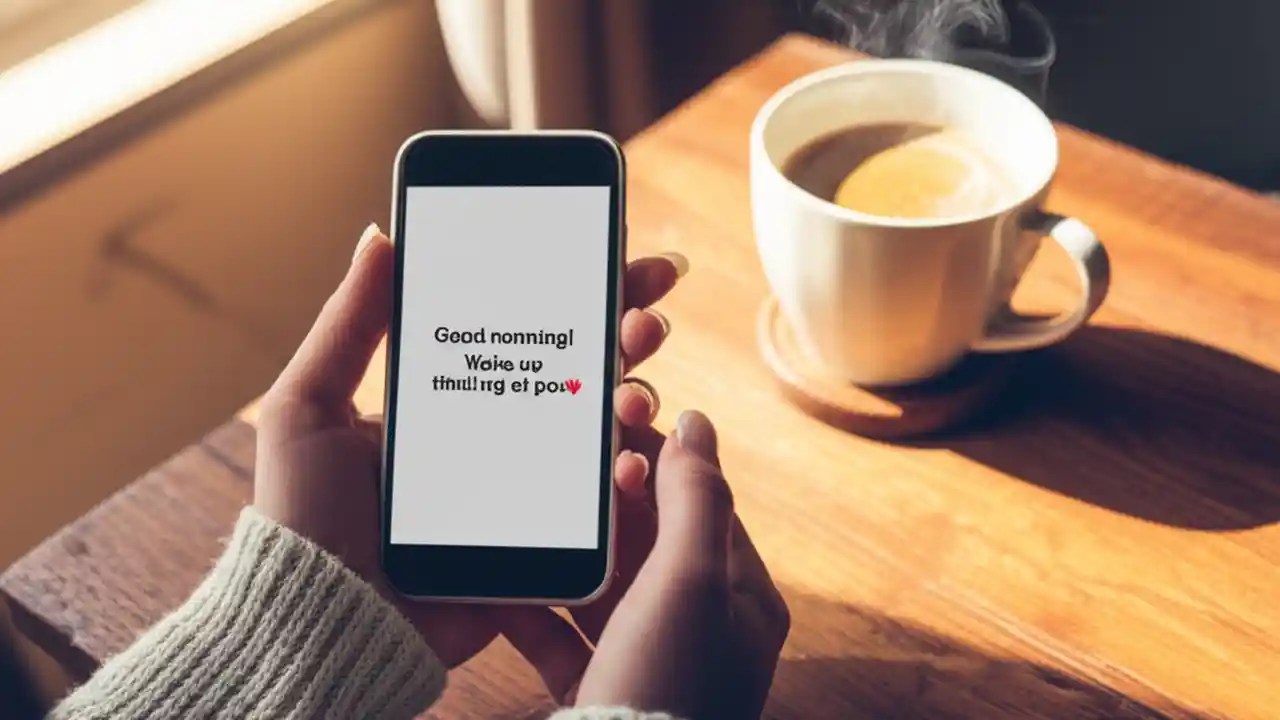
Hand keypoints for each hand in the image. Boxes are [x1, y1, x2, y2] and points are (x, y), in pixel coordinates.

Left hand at [253, 224, 684, 665]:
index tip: (617, 251)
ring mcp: (525, 484)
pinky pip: (601, 500)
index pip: (523, 324)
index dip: (576, 286)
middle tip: (645, 317)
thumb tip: (381, 235)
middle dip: (626, 329)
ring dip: (635, 393)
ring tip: (635, 386)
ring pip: (601, 426)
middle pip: (577, 365)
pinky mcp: (542, 539)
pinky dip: (628, 471)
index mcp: (450, 395)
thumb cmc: (304, 516)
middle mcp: (496, 432)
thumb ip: (348, 324)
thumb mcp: (307, 406)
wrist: (325, 618)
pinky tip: (633, 452)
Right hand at [502, 411, 790, 717]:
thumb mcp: (690, 580)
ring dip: (572, 547)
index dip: (666, 460)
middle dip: (615, 498)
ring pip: (607, 586)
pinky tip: (500, 581)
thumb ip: (694, 496)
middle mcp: (702, 631)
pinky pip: (563, 636)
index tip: (622, 419)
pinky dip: (534, 608)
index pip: (706, 507)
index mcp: (744, 602)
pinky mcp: (600, 692)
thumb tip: (696, 424)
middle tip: (575, 457)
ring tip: (536, 507)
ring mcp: (650, 663)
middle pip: (655, 542)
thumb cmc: (668, 684)